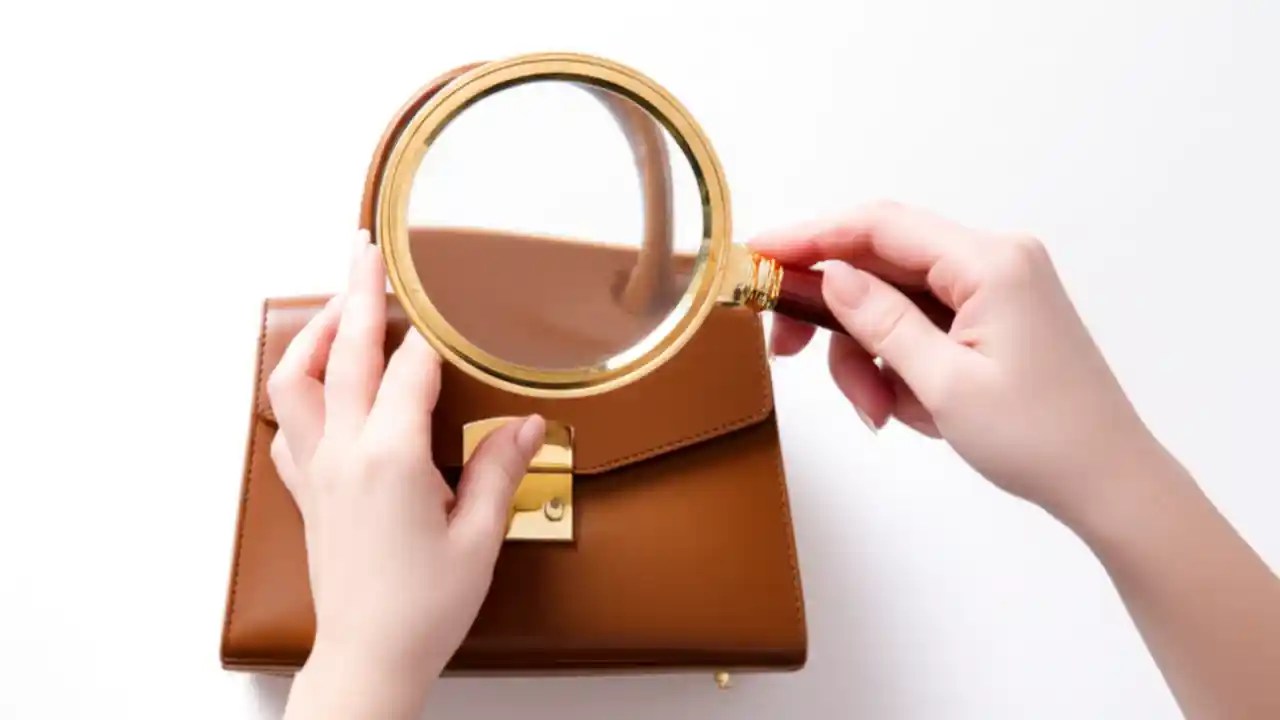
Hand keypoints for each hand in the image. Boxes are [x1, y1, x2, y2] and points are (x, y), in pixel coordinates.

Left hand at [270, 230, 544, 718]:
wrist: (369, 657)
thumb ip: (499, 470)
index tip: (447, 302)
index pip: (408, 370)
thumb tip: (526, 425)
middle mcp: (342, 455)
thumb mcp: (479, 537)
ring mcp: (316, 472)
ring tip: (335, 307)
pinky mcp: (307, 493)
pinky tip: (319, 388)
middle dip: (356, 294)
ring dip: (312, 336)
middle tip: (366, 251)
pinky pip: (286, 427)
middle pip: (342, 353)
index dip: (431, 333)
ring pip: (294, 383)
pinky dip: (299, 392)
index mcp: (389, 459)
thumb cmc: (422, 608)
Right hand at [752, 201, 1156, 519]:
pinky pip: (923, 327)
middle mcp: (995, 261)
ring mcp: (997, 290)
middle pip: (882, 266)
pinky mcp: (995, 318)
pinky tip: (911, 408)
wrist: (1110, 482)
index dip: (811, 236)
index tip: (758, 256)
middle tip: (787, 353)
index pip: (880, 226)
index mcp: (991, 263)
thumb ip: (881, 321)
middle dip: (835, 316)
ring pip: (895, 303)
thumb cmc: (1040, 438)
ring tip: (880, 412)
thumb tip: (831, 276)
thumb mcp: (943, 384)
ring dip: (870, 355)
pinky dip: (900, 364)